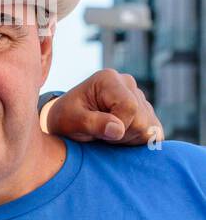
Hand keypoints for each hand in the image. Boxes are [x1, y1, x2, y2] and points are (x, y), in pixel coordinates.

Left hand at [42, 68, 161, 144]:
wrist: (66, 121)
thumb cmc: (65, 119)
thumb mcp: (70, 121)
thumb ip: (92, 123)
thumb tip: (118, 130)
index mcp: (108, 79)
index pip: (129, 107)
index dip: (117, 126)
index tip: (98, 132)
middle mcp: (128, 83)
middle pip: (142, 119)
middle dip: (121, 135)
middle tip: (99, 133)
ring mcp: (139, 96)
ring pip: (150, 128)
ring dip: (128, 139)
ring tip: (107, 133)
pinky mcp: (147, 111)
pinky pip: (155, 133)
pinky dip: (137, 140)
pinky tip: (119, 136)